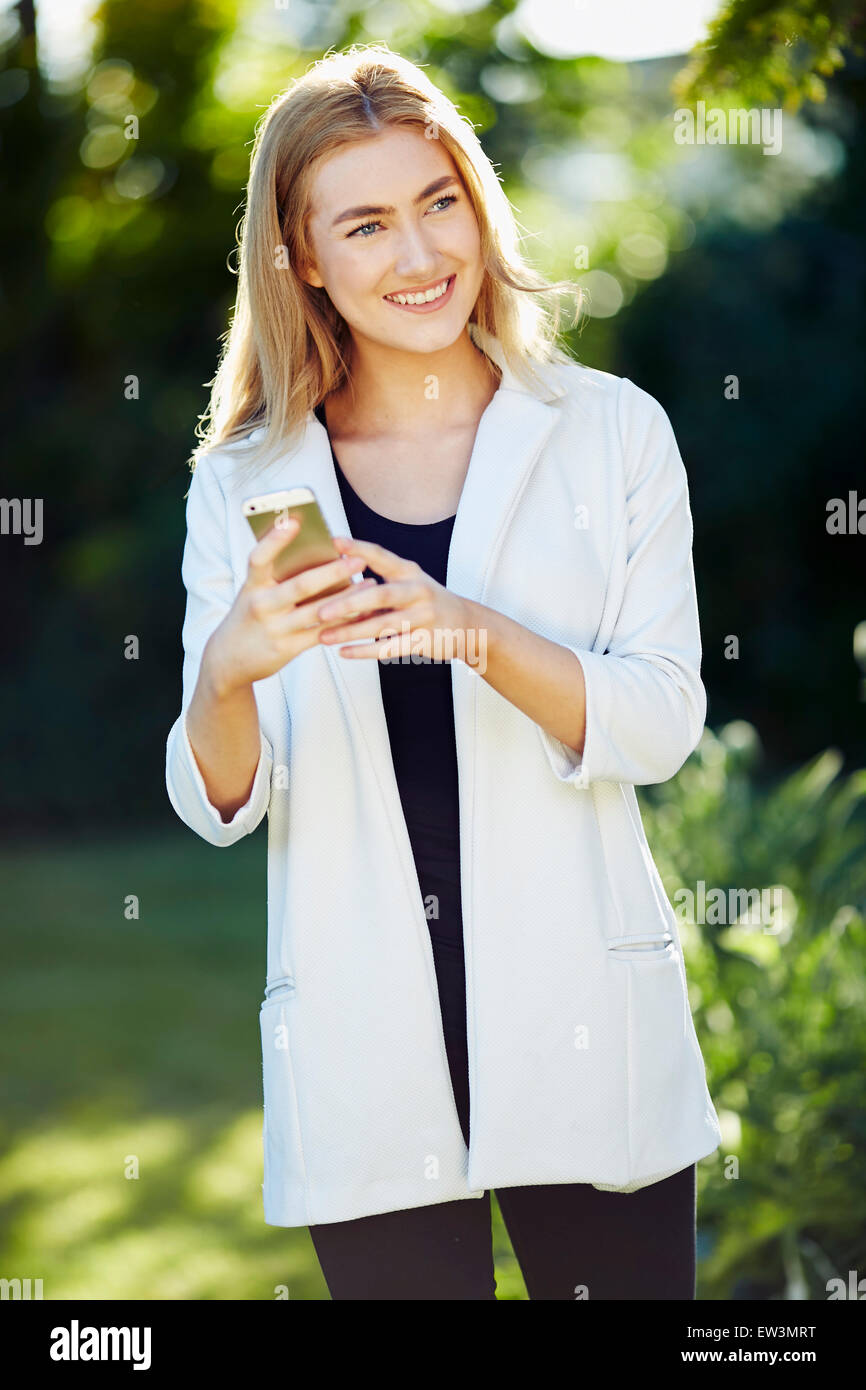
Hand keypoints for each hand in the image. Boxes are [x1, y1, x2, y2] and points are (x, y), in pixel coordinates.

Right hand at [204, 520, 378, 694]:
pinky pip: (322, 632)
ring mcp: (275, 628)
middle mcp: (262, 605)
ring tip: (369, 584)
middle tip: (358, 559)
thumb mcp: (253, 592)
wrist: (229, 659)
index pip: (259, 558)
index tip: (294, 522)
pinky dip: (343, 622)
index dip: (274, 540)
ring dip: (347, 598)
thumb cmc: (250, 615)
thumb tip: (318, 553)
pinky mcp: (287, 647)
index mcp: (251, 585)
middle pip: (301, 585)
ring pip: (318, 611)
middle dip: (333, 572)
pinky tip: (361, 612)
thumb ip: (277, 576)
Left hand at [314, 536, 468, 660]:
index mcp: (409, 572)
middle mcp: (417, 591)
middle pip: (380, 595)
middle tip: (321, 611)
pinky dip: (366, 651)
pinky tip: (345, 652)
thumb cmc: (425, 602)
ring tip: (324, 637)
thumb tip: (335, 575)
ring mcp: (423, 617)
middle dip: (349, 603)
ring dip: (351, 632)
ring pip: (382, 625)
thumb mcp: (407, 583)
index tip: (335, 542)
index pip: (382, 556)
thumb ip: (377, 581)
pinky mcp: (425, 640)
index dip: (358, 549)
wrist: (466, 624)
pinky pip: (390, 648)